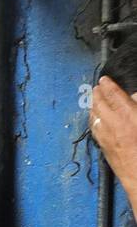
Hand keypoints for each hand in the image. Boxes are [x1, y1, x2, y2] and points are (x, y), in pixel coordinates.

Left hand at [90, 77, 136, 199]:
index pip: (114, 95)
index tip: (104, 80)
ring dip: (93, 106)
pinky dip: (93, 120)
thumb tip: (134, 97)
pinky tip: (94, 119)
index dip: (108, 85)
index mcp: (128, 114)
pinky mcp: (103, 146)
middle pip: (100, 104)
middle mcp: (113, 123)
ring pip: (94, 116)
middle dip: (97, 94)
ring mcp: (106, 136)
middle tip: (96, 88)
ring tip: (93, 100)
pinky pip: (94, 128)